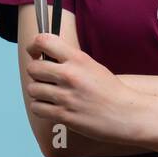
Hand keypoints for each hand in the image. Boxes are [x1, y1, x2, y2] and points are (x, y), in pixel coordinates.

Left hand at [25, 33, 150, 143]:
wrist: (125, 113)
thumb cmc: (109, 90)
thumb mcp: (91, 65)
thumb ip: (69, 59)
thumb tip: (43, 56)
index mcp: (78, 59)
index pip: (43, 41)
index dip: (34, 46)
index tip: (36, 53)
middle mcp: (70, 75)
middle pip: (33, 68)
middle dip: (36, 73)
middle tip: (44, 78)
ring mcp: (66, 96)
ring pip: (32, 89)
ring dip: (38, 92)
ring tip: (49, 94)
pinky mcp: (64, 115)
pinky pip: (37, 108)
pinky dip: (40, 107)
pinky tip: (51, 106)